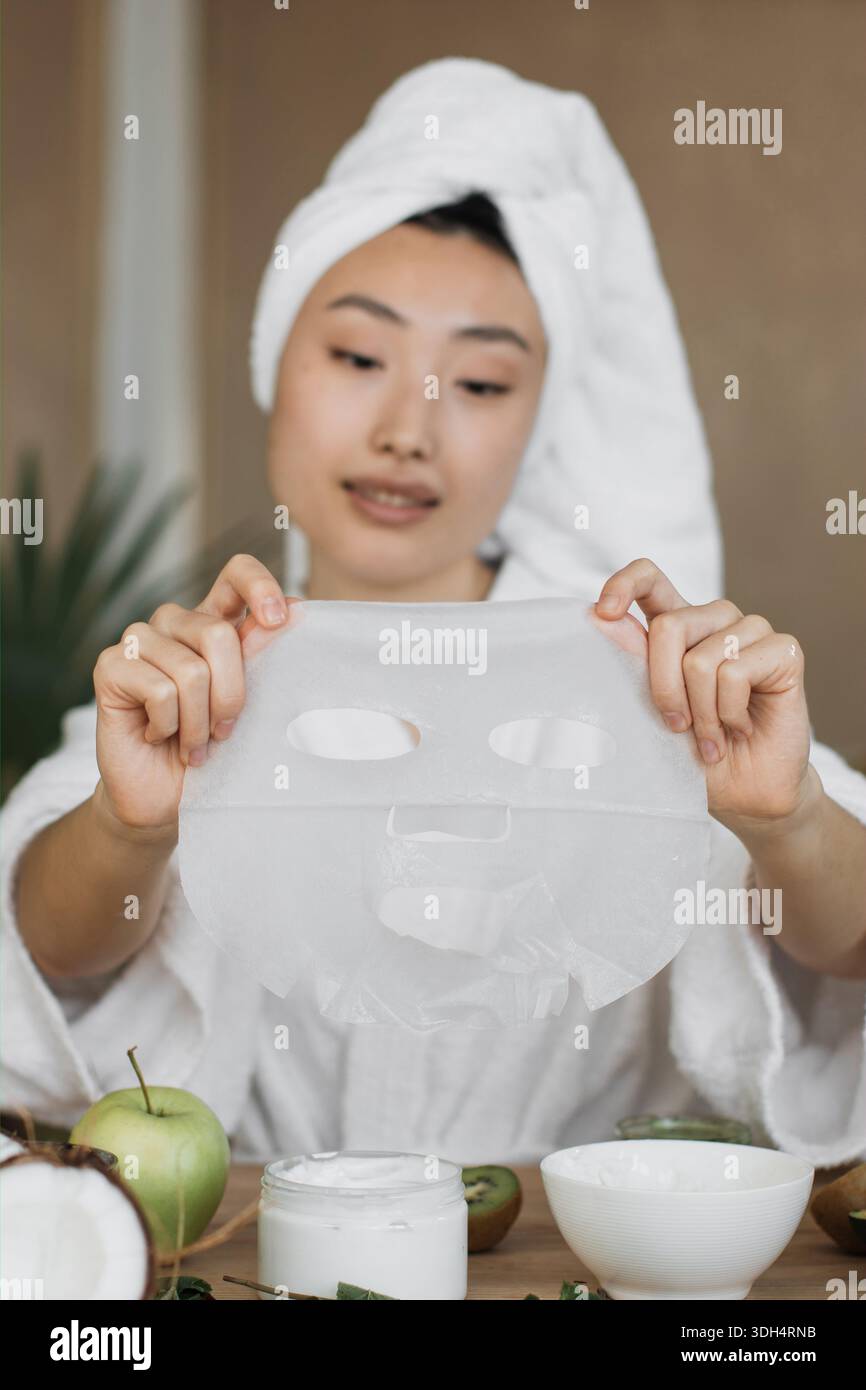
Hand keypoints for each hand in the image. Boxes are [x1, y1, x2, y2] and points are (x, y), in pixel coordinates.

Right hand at [93, 554, 296, 832]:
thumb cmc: (211, 749)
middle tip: (223, 732)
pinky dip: (168, 726)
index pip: (236, 573)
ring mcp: (140, 640)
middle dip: (231, 697)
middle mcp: (176, 623)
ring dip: (198, 722)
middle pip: (217, 634)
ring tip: (192, 744)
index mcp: (214, 621)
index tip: (278, 619)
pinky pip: (158, 690)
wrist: (163, 795)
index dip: (259, 585)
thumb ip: (260, 659)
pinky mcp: (110, 664)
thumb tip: (289, 612)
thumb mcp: (248, 705)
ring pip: (190, 670)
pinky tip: (157, 736)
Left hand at [593, 558, 813, 830]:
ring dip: (700, 713)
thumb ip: (631, 661)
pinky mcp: (785, 651)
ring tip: (711, 737)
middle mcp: (715, 620)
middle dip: (663, 688)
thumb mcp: (649, 708)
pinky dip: (729, 713)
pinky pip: (737, 672)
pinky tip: (739, 729)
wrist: (743, 791)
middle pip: (670, 625)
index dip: (625, 584)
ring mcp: (752, 631)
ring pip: (703, 658)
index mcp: (678, 624)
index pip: (649, 578)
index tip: (603, 612)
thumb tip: (599, 617)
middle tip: (675, 727)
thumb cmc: (691, 751)